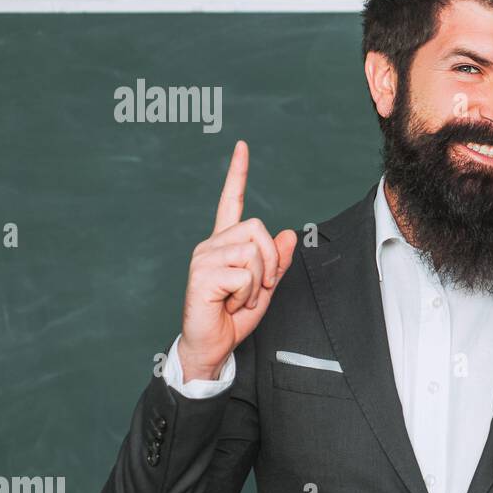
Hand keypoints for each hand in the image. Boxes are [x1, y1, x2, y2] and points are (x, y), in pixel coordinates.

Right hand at [175, 140, 296, 382]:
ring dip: (259, 282)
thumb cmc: (234, 317)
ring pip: (254, 252)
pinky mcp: (202, 275)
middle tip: (258, 287)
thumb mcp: (266, 287)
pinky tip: (229, 303)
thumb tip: (290, 233)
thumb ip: (278, 261)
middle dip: (271, 262)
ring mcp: (204, 257)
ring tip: (240, 298)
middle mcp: (211, 244)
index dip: (237, 174)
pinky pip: (244, 275)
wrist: (213, 345)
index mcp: (225, 243)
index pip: (230, 201)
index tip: (242, 147)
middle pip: (259, 230)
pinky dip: (247, 294)